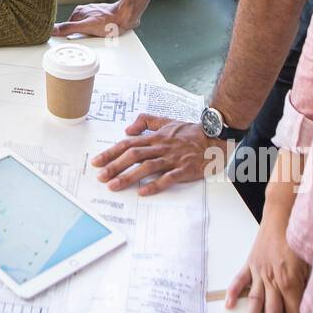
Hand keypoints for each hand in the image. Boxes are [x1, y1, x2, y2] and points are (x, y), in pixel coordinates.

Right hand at [52, 0, 136, 38]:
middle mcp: (85, 11)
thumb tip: (53, 29)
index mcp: (78, 12)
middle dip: (82, 36)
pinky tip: (104, 35)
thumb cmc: (110, 21)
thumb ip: (69, 28)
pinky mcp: (102, 18)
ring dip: (91, 35)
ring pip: (87, 29)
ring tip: (99, 37)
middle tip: (90, 39)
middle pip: (78, 28)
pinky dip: (99, 33)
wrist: (127, 17)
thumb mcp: (86, 27)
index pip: (68, 27)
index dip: (70, 36)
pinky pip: (96, 28)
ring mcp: (94, 14)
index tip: (74, 42)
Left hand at [91, 115, 214, 193]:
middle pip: (133, 155)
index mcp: (155, 137)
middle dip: (114, 166)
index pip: (128, 143)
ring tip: (114, 186)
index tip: (97, 161)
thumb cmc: (190, 130)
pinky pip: (167, 178)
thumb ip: (146, 121)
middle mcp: (161, 147)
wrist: (215, 135)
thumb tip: (127, 129)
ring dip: (128, 177)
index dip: (110, 153)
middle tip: (100, 177)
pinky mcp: (184, 169)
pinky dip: (154, 185)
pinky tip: (142, 192)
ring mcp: (172, 158)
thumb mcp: (166, 120)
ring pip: (146, 167)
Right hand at [225, 209, 312, 312]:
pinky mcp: (251, 263)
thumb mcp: (312, 261)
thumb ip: (311, 284)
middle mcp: (272, 279)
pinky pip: (240, 280)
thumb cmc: (299, 233)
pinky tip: (229, 305)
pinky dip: (233, 292)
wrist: (283, 212)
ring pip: (254, 302)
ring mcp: (259, 272)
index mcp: (290, 281)